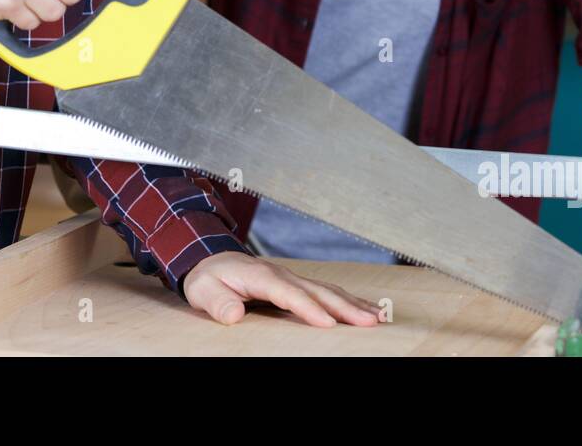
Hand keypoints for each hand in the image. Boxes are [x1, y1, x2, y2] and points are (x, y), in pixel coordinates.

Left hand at [183, 251, 383, 327]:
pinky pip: (326, 291)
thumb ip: (218, 302)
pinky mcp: (297, 283)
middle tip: (371, 322)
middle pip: (319, 291)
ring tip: (378, 317)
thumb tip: (234, 314)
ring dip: (354, 303)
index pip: (289, 294)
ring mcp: (292, 277)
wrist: (209, 257)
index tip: (329, 324)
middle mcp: (283, 274)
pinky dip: (348, 300)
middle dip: (346, 307)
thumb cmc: (208, 278)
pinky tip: (364, 309)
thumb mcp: (203, 291)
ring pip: (328, 290)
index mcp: (261, 276)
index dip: (310, 309)